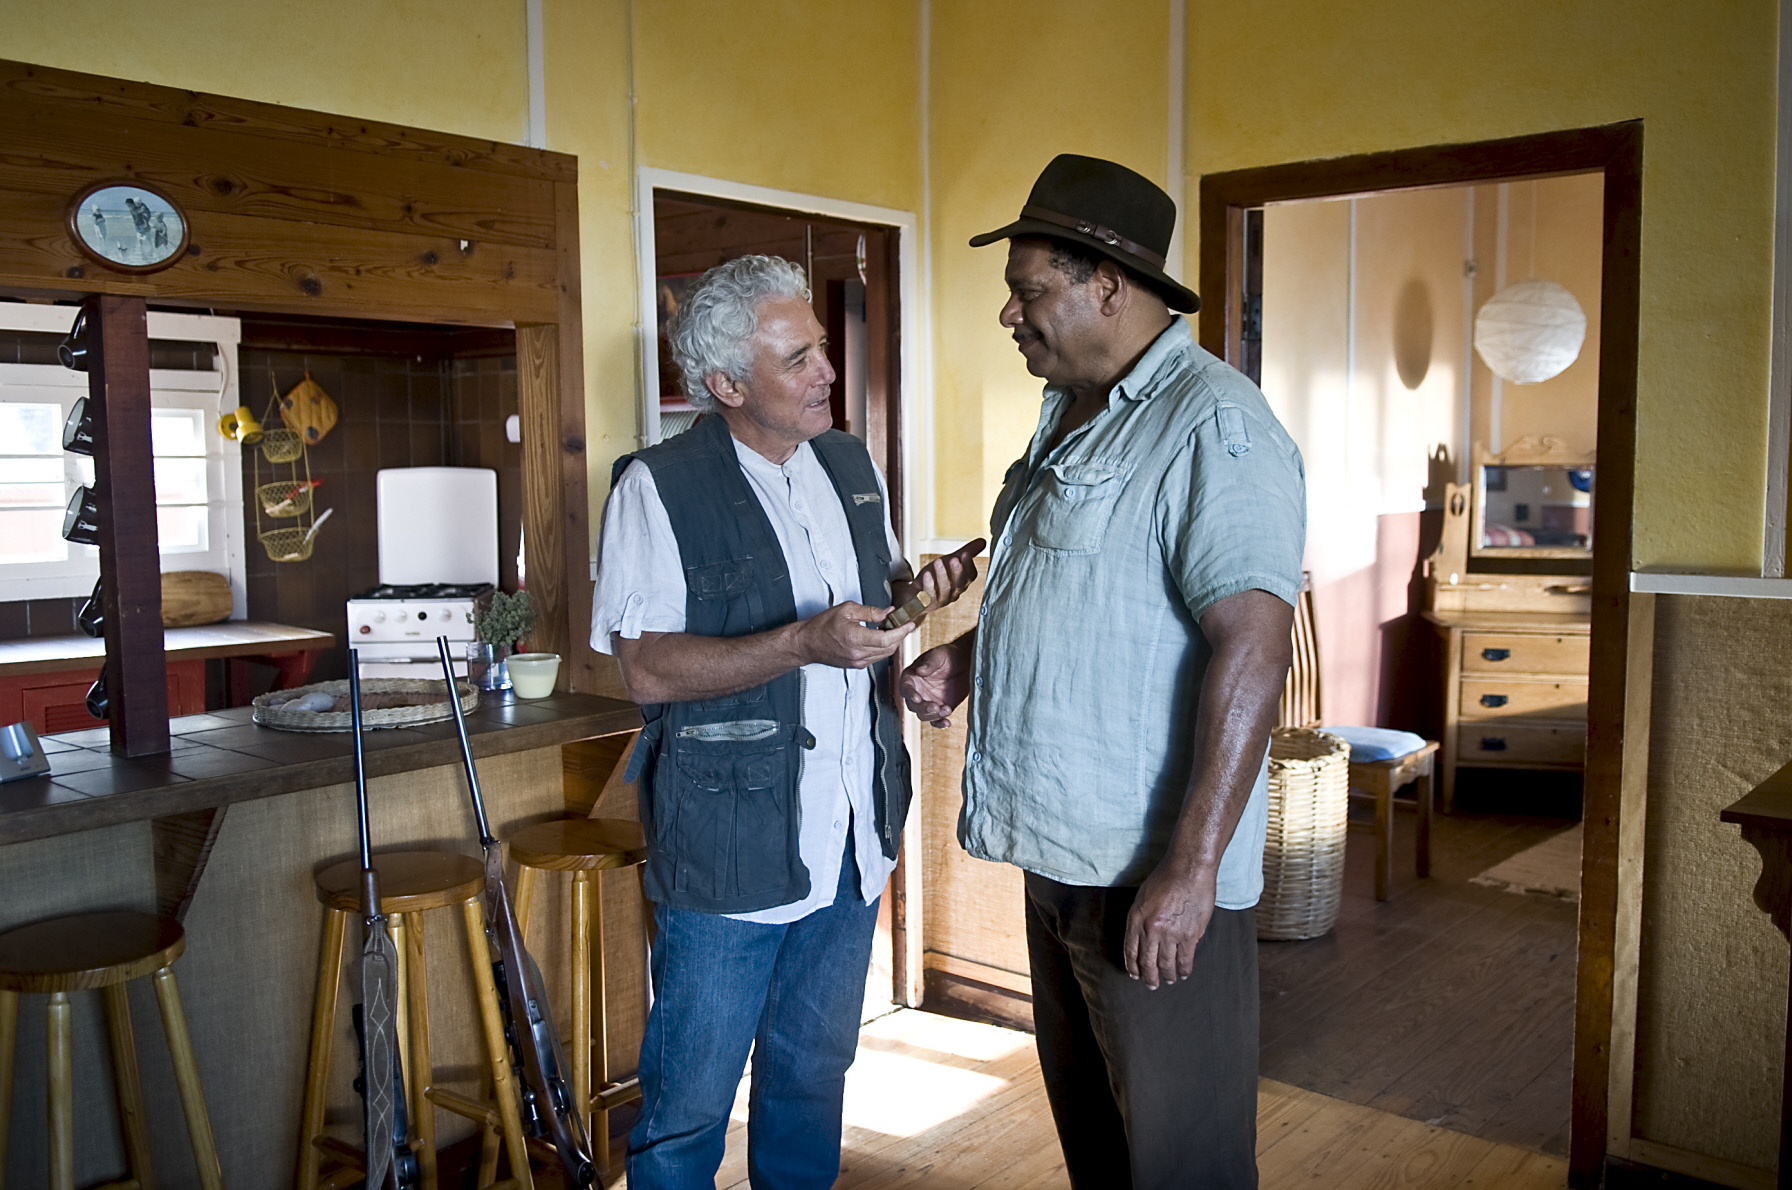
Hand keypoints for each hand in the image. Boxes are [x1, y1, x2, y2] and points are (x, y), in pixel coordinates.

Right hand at [795, 601, 914, 668]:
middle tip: (902, 623)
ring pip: (884, 654)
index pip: (887, 639)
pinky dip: (882, 648)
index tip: (909, 624)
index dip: (901, 632)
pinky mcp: (856, 665)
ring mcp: (857, 662)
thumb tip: (888, 612)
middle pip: (889, 648)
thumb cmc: (822, 625)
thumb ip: (870, 612)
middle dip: (899, 636)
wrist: (807, 643)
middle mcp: (858, 653)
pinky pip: (876, 657)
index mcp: (855, 638)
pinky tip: (879, 637)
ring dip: (891, 642)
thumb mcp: (847, 610)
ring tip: (890, 628)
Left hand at [897, 538, 986, 612]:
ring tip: (938, 561)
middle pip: (959, 584)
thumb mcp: (950, 563)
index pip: (970, 576)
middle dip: (958, 571)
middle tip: (955, 559)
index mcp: (961, 583)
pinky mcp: (925, 602)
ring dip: (942, 575)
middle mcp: (953, 592)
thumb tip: (982, 541)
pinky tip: (926, 575)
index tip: (965, 553)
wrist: (916, 597)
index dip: (968, 565)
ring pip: (944, 588)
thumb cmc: (936, 578)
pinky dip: (928, 585)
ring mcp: (940, 599)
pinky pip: (928, 595)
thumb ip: (966, 552)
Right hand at [901, 640, 971, 727]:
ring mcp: (928, 701)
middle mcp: (917, 691)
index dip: (909, 694)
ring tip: (947, 709)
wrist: (966, 662)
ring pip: (923, 715)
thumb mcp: (939, 655)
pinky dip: (940, 723)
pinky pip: (936, 721)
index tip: (917, 698)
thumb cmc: (949, 655)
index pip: (905, 687)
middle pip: (913, 705)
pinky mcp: (940, 708)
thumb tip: (920, 671)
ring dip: (933, 716)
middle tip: (935, 706)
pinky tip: (947, 722)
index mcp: (912, 677)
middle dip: (923, 708)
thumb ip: (929, 663)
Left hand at [1123, 862, 1215, 989]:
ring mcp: (1170, 934)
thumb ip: (1142, 918)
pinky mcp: (1189, 935)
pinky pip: (1185, 959)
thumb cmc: (1166, 877)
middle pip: (1148, 962)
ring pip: (1166, 964)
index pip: (1131, 950)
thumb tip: (1148, 938)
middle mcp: (1151, 929)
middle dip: (1149, 977)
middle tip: (1152, 985)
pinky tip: (1184, 973)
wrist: (1189, 869)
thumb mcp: (1143, 896)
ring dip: (1167, 976)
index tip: (1135, 974)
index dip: (1133, 966)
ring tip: (1169, 980)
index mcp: (1136, 919)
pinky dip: (1184, 969)